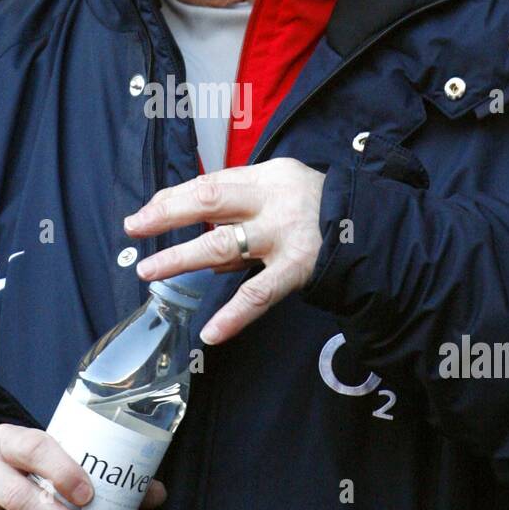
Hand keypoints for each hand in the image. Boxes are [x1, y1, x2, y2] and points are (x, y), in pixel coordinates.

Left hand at [124, 158, 325, 345]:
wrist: (374, 229)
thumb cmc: (319, 210)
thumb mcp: (282, 194)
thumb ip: (244, 214)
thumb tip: (201, 244)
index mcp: (267, 177)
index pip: (211, 183)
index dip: (174, 198)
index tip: (146, 212)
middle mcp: (273, 201)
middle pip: (211, 202)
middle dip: (168, 213)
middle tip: (134, 226)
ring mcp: (285, 236)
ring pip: (224, 244)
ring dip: (182, 258)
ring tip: (151, 270)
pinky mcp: (298, 269)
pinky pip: (259, 294)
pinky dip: (234, 315)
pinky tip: (211, 332)